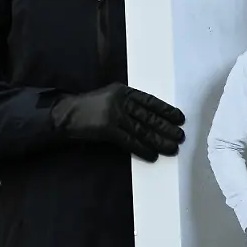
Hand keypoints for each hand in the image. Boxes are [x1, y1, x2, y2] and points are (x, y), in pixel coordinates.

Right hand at [50, 83, 184, 160]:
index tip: (180, 118)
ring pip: (142, 130)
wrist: (65, 115)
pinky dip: (142, 149)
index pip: (150, 101)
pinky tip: (152, 155)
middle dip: (167, 128)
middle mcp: (120, 101)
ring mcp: (113, 114)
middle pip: (149, 116)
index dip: (166, 110)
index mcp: (124, 91)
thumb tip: (152, 116)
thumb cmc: (90, 107)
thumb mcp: (111, 97)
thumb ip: (129, 103)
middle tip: (180, 136)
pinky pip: (129, 141)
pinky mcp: (107, 129)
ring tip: (172, 148)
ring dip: (159, 141)